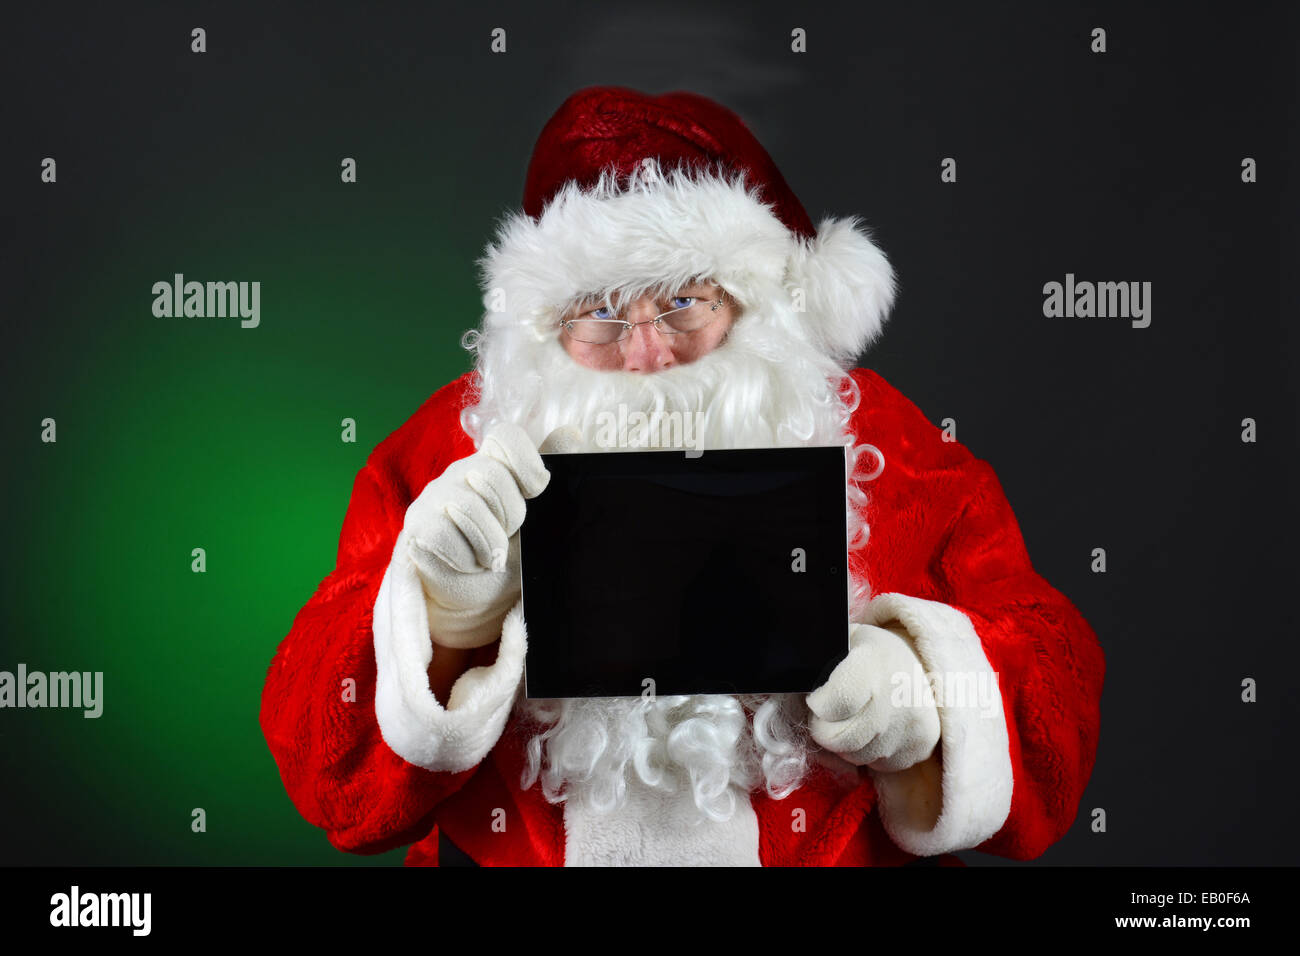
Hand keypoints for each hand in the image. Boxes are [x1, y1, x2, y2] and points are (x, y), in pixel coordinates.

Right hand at [403, 424, 578, 648]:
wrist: (483, 604)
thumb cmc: (513, 556)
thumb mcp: (542, 517)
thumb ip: (554, 475)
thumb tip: (571, 432)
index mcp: (494, 463)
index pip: (505, 437)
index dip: (526, 466)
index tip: (535, 493)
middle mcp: (461, 473)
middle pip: (491, 474)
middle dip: (511, 515)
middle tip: (508, 535)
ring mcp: (433, 499)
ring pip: (468, 505)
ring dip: (490, 542)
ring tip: (490, 556)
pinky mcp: (416, 529)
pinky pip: (444, 535)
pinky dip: (465, 558)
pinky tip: (467, 565)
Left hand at [806, 623, 940, 771]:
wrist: (924, 664)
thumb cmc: (872, 653)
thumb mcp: (844, 640)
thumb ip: (817, 660)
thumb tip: (793, 685)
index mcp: (871, 663)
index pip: (832, 705)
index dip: (817, 706)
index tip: (817, 698)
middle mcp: (895, 697)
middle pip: (838, 740)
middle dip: (824, 730)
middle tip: (831, 714)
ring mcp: (911, 725)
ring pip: (855, 757)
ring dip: (846, 745)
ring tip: (855, 719)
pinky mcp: (921, 746)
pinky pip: (878, 766)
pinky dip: (870, 753)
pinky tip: (876, 730)